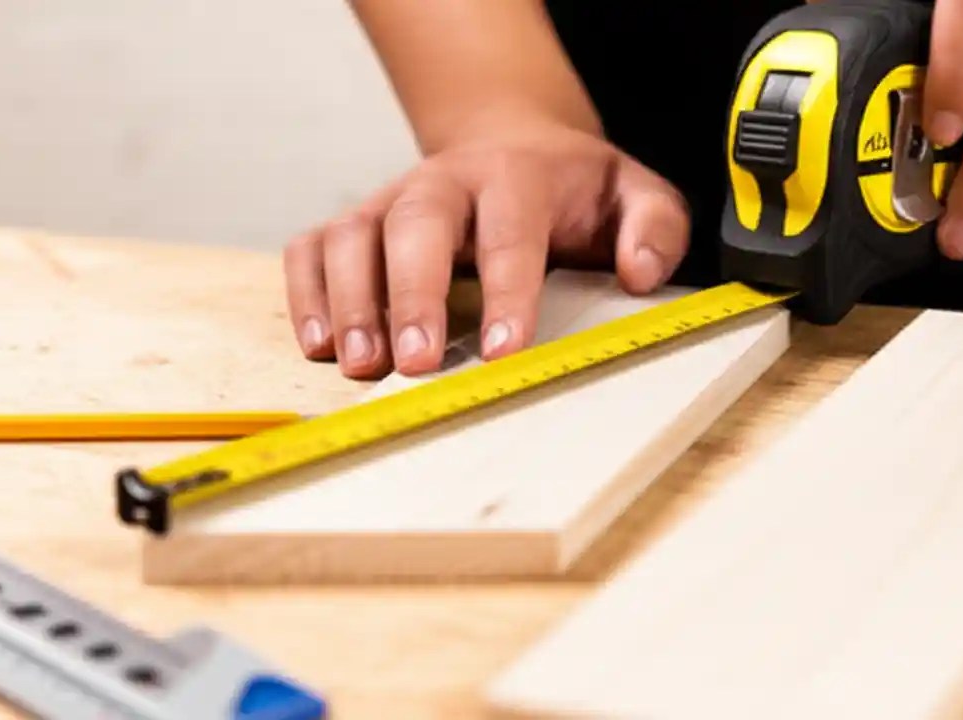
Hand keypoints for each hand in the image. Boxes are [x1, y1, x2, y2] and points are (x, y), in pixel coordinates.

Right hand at [282, 113, 689, 378]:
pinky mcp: (354, 224)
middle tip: (419, 362)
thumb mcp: (633, 194)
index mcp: (515, 175)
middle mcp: (442, 182)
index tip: (506, 352)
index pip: (510, 230)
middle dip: (412, 295)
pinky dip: (307, 295)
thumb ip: (655, 227)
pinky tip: (321, 345)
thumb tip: (640, 273)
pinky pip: (311, 250)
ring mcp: (389, 201)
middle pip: (415, 225)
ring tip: (363, 367)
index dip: (506, 291)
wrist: (509, 143)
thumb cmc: (569, 189)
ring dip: (350, 302)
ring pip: (351, 237)